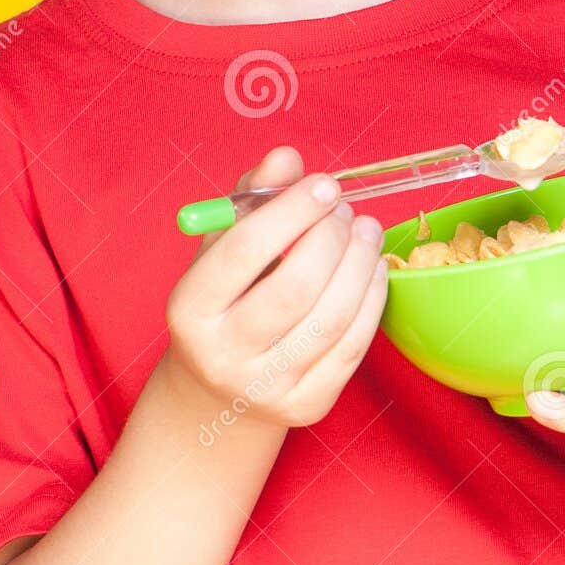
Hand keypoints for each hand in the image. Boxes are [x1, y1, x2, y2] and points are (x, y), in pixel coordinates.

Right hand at [165, 145, 388, 428]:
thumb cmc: (226, 302)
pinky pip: (353, 348)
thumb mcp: (223, 248)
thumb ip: (253, 197)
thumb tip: (287, 157)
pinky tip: (374, 269)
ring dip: (361, 264)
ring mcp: (266, 388)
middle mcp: (222, 355)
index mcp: (190, 309)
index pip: (244, 250)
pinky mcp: (307, 407)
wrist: (220, 394)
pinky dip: (372, 300)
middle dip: (332, 237)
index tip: (325, 184)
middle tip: (346, 210)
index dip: (292, 210)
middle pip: (295, 287)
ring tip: (367, 231)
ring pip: (332, 318)